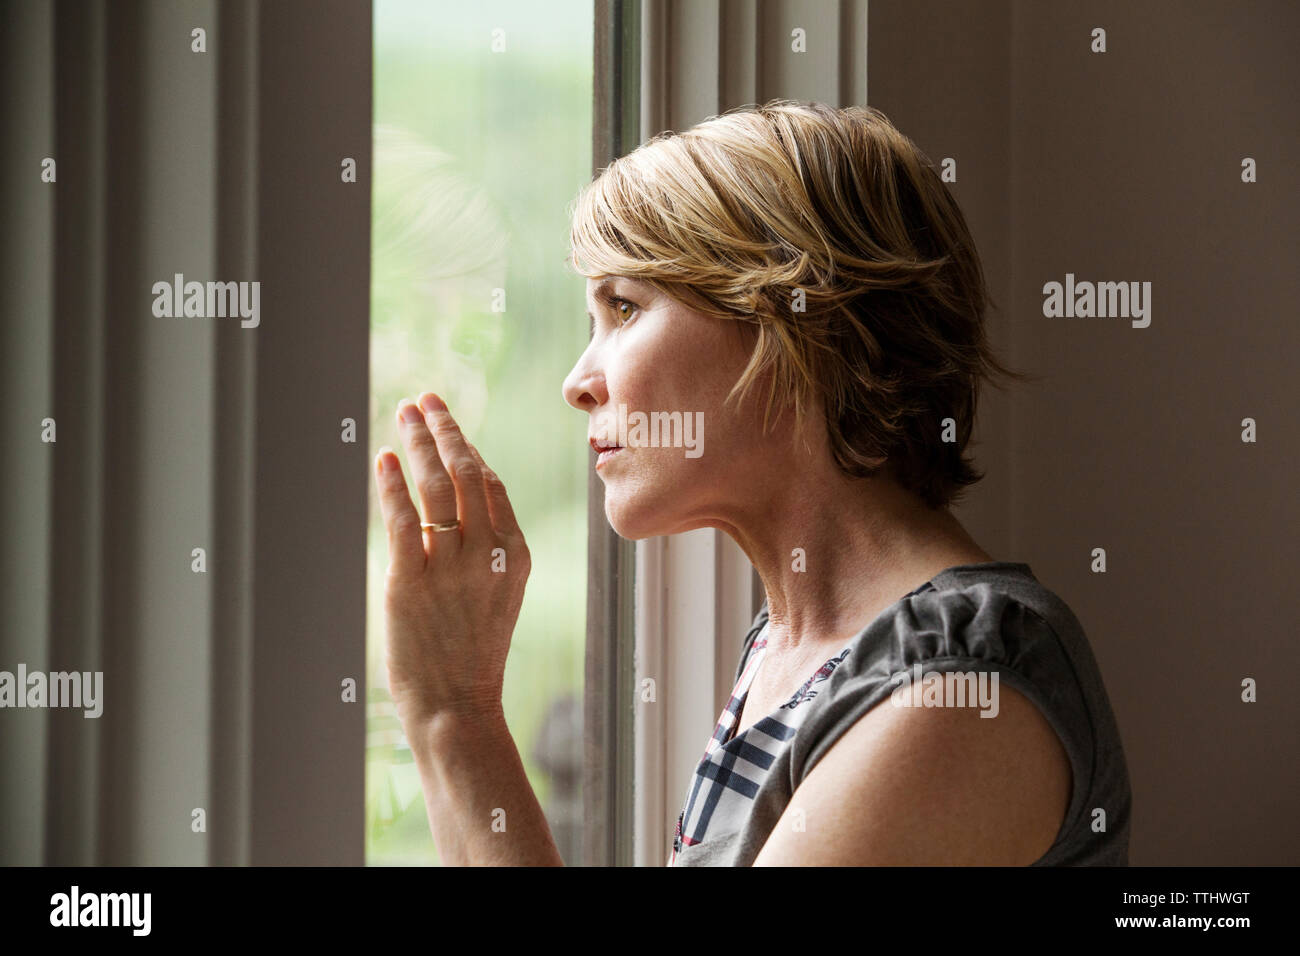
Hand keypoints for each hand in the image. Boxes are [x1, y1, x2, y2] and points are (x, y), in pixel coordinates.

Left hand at [374, 392, 530, 725]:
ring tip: (404, 413)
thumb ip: (485, 549)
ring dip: (418, 443)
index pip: (491, 485)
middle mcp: (488, 553)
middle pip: (466, 472)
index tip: (448, 426)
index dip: (468, 449)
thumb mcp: (497, 595)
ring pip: (436, 485)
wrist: (457, 706)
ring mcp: (451, 566)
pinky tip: (384, 458)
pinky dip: (392, 483)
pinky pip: (402, 518)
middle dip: (444, 429)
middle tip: (425, 399)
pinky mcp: (412, 580)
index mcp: (514, 554)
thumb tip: (454, 504)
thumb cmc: (471, 654)